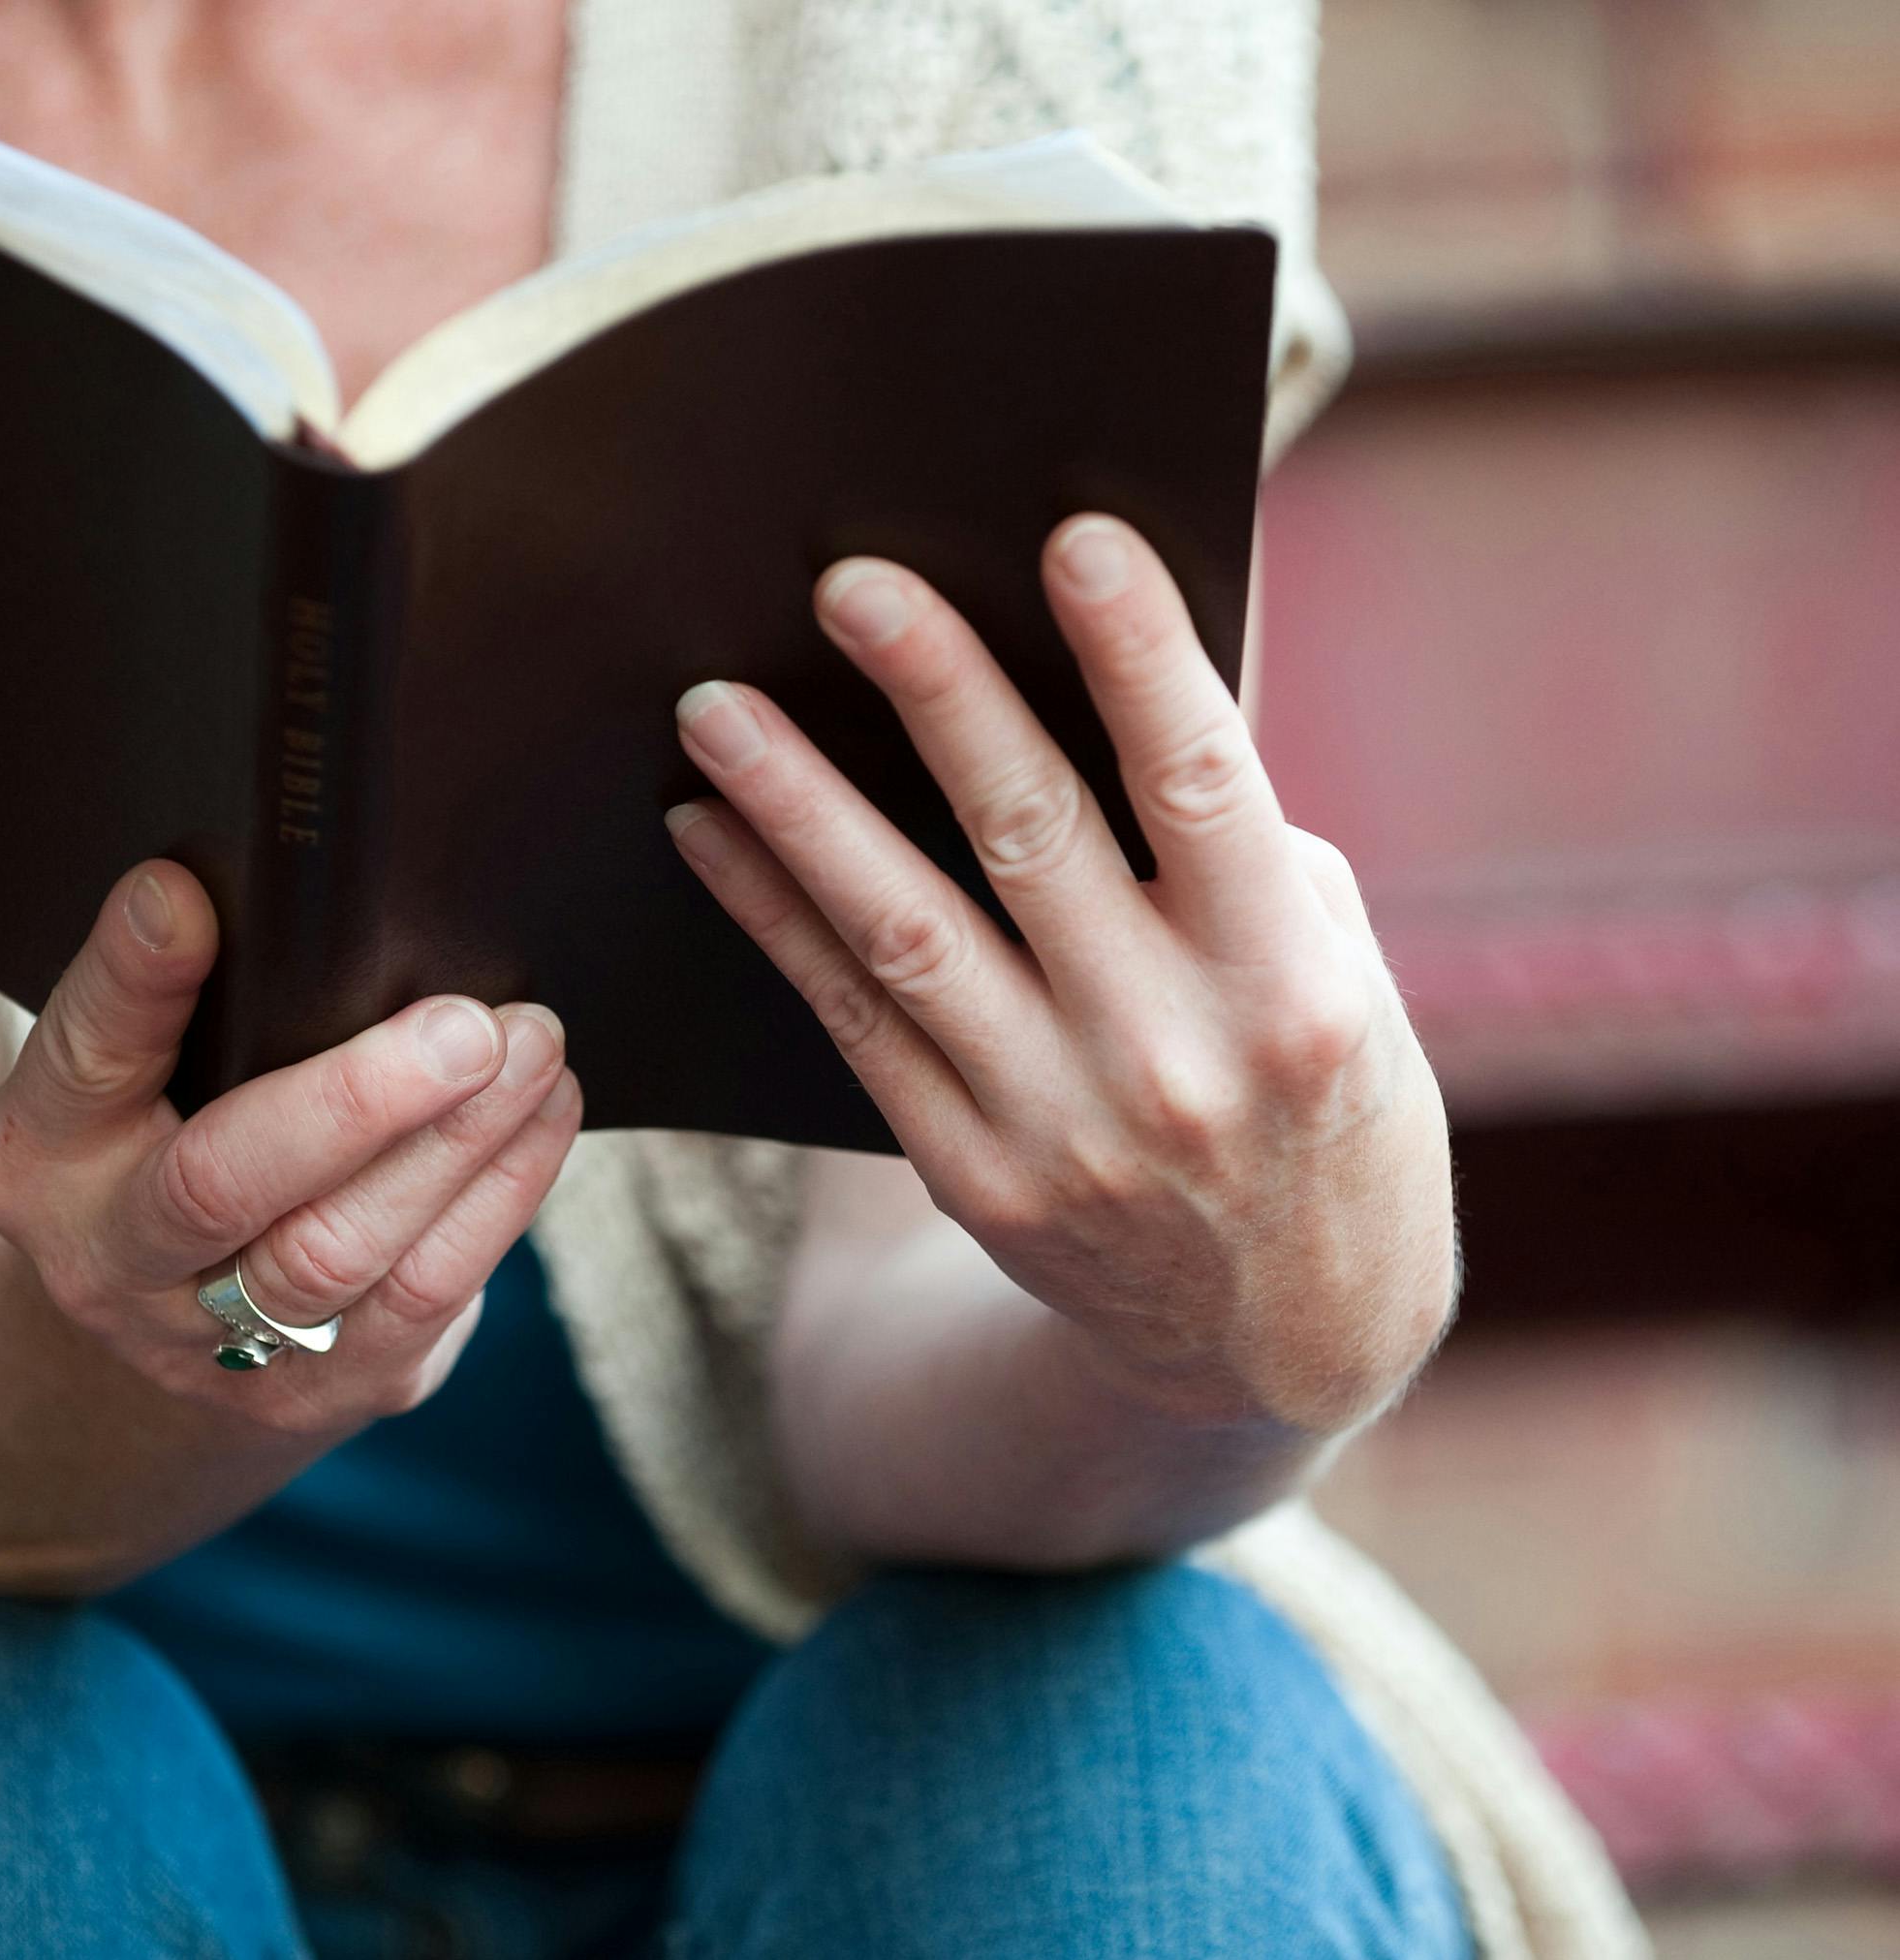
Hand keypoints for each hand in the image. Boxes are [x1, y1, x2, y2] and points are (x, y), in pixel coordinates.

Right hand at [0, 862, 580, 1437]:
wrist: (173, 1329)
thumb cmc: (163, 1137)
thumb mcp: (121, 1071)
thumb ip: (158, 996)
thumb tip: (207, 886)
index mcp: (39, 1157)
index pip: (83, 1055)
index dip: (130, 979)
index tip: (181, 896)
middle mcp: (111, 1264)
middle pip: (224, 1184)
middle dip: (357, 1102)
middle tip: (468, 1027)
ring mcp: (216, 1349)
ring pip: (346, 1251)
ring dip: (460, 1145)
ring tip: (533, 1047)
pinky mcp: (329, 1386)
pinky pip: (427, 1294)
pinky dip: (500, 1195)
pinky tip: (543, 1115)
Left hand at [666, 516, 1454, 1433]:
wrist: (1283, 1341)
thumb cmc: (1320, 1101)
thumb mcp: (1331, 973)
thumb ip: (1234, 848)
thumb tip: (1105, 683)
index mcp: (1291, 980)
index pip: (1205, 786)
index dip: (1139, 657)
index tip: (1073, 538)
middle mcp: (1175, 1055)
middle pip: (1030, 838)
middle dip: (936, 696)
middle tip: (847, 582)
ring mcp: (1064, 1125)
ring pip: (906, 933)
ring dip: (799, 809)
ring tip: (712, 707)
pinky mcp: (975, 1176)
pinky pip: (854, 1023)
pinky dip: (777, 919)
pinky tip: (710, 834)